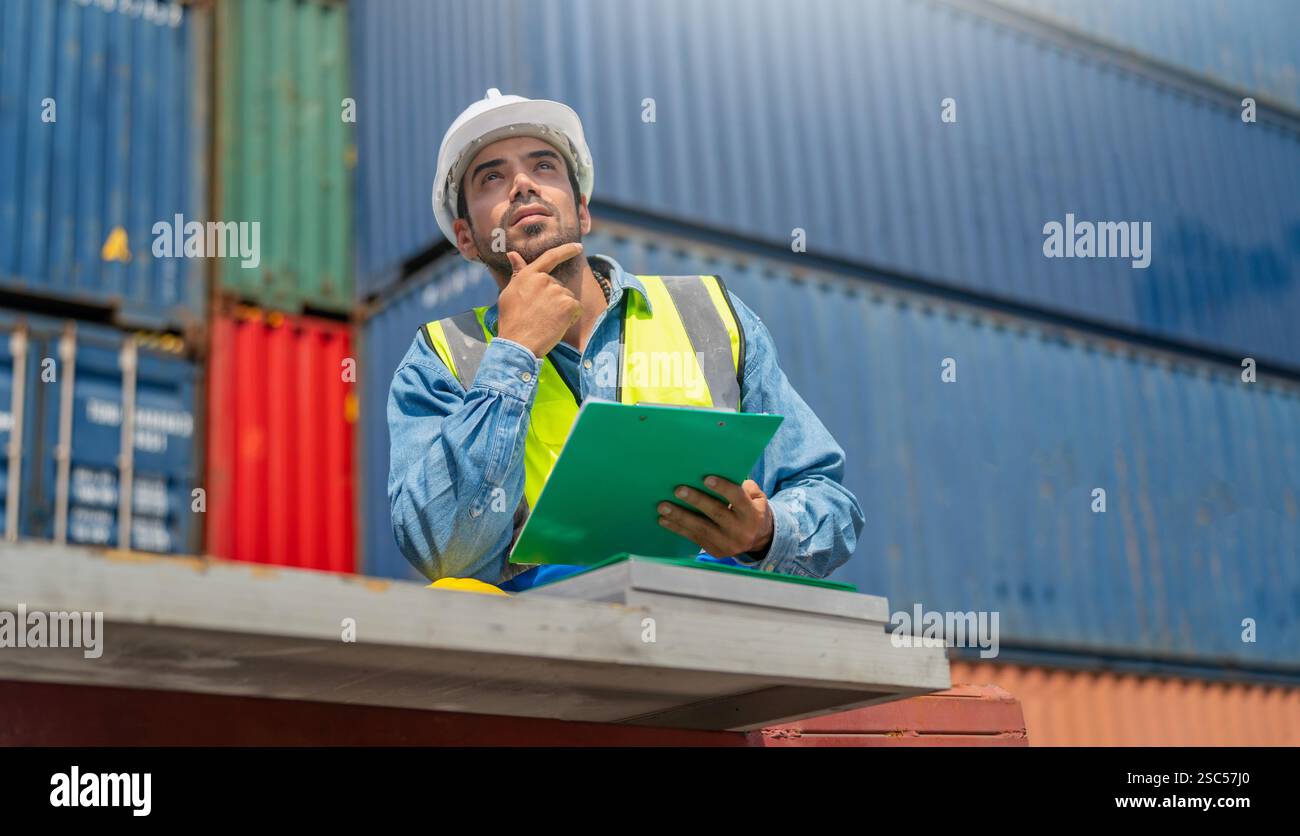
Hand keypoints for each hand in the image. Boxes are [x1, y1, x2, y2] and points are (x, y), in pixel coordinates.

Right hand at [498, 243, 584, 357]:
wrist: (519, 342)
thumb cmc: (511, 320)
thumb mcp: (510, 293)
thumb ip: (517, 273)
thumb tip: (512, 254)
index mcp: (529, 275)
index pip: (551, 256)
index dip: (566, 250)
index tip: (578, 247)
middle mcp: (544, 279)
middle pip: (558, 286)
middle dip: (554, 300)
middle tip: (540, 316)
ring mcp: (557, 291)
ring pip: (567, 298)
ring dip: (562, 310)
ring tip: (546, 322)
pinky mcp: (568, 304)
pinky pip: (576, 309)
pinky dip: (570, 318)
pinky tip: (556, 326)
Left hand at [657, 476, 773, 559]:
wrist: (758, 540)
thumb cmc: (752, 510)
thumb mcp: (757, 498)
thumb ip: (745, 487)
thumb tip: (720, 475)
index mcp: (752, 514)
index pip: (737, 498)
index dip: (722, 488)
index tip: (706, 478)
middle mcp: (741, 531)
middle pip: (716, 513)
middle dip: (696, 500)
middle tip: (677, 490)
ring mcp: (728, 544)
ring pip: (701, 528)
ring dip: (680, 516)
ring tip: (663, 506)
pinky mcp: (716, 551)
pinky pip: (694, 538)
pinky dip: (678, 528)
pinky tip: (664, 520)